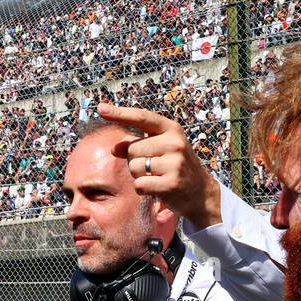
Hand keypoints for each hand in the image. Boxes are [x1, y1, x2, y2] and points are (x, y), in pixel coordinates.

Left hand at [97, 103, 221, 229]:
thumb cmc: (175, 168)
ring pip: (134, 167)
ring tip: (156, 177)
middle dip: (135, 161)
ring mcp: (174, 163)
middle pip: (132, 149)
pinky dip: (142, 189)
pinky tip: (157, 188)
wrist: (200, 193)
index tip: (100, 108)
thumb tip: (114, 148)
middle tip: (153, 168)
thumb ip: (137, 145)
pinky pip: (140, 184)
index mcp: (171, 129)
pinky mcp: (171, 183)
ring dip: (139, 176)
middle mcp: (174, 142)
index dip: (119, 113)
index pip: (142, 117)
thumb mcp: (160, 150)